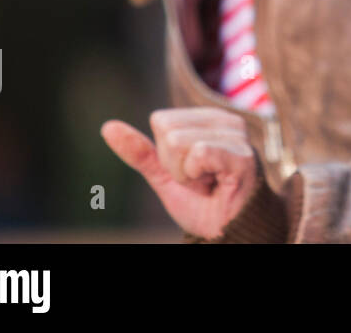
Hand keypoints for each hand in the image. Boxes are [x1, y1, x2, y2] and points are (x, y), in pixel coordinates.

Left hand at [101, 107, 259, 238]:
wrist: (227, 231)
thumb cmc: (202, 201)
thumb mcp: (164, 175)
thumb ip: (140, 151)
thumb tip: (108, 126)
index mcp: (209, 119)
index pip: (161, 120)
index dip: (166, 154)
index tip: (190, 171)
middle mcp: (226, 120)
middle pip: (168, 132)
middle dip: (175, 165)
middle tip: (200, 180)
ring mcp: (237, 136)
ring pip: (178, 142)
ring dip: (187, 175)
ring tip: (210, 183)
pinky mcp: (242, 155)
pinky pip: (198, 153)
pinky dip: (198, 176)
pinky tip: (218, 185)